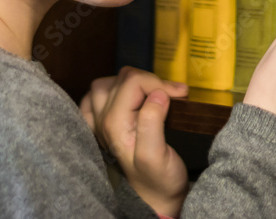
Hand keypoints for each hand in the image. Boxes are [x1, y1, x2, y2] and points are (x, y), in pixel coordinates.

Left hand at [79, 67, 189, 216]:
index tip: (180, 95)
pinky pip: (95, 99)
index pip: (134, 81)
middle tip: (172, 95)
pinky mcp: (102, 126)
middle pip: (122, 78)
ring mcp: (99, 123)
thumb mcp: (157, 155)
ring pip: (107, 83)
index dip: (160, 83)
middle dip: (150, 81)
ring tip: (151, 94)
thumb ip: (152, 122)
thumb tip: (158, 93)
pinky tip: (127, 100)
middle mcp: (102, 120)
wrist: (154, 198)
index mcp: (115, 123)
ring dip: (130, 83)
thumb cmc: (159, 179)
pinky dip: (110, 93)